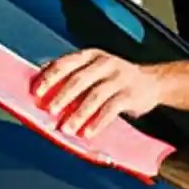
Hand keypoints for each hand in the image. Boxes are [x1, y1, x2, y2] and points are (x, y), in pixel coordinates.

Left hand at [31, 49, 164, 137]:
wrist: (152, 82)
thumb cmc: (114, 78)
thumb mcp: (93, 69)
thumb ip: (71, 73)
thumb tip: (39, 80)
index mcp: (90, 55)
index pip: (65, 63)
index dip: (50, 77)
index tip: (36, 92)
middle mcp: (104, 63)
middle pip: (79, 79)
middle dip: (62, 96)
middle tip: (50, 111)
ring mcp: (119, 77)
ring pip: (95, 96)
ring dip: (78, 114)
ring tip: (67, 128)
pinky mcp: (130, 94)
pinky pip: (112, 109)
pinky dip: (98, 122)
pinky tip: (88, 132)